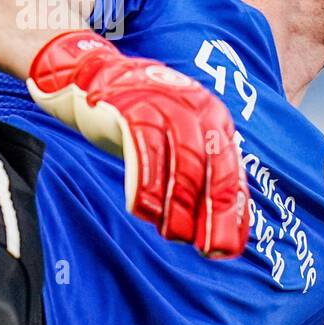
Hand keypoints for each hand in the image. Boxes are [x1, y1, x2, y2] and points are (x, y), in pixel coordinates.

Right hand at [26, 30, 249, 257]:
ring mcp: (166, 106)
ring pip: (181, 163)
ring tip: (175, 235)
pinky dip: (146, 183)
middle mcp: (198, 110)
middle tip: (209, 249)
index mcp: (215, 120)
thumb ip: (196, 173)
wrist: (91, 75)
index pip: (231, 174)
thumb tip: (210, 225)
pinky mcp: (133, 107)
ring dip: (179, 204)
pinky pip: (144, 150)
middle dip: (212, 214)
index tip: (228, 248)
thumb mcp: (177, 140)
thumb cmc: (139, 118)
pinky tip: (143, 211)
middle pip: (212, 170)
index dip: (231, 214)